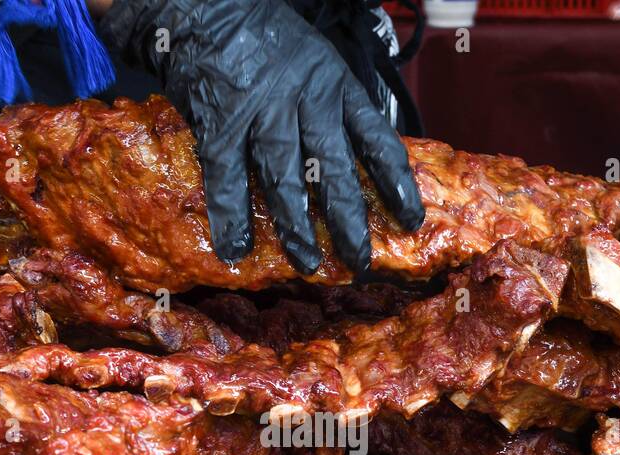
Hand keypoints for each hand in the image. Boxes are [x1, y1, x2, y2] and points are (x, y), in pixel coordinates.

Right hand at [102, 0, 424, 273]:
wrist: (207, 7)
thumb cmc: (265, 39)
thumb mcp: (317, 61)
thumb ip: (334, 104)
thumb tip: (358, 155)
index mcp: (336, 86)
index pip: (377, 140)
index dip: (396, 184)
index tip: (411, 221)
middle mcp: (306, 100)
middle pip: (335, 170)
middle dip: (349, 221)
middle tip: (360, 262)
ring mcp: (263, 112)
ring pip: (286, 178)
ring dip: (297, 227)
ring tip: (308, 263)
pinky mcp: (221, 122)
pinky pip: (228, 176)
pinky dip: (231, 215)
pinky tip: (236, 248)